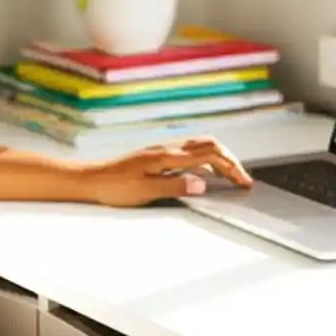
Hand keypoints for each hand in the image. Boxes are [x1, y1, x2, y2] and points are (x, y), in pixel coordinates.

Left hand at [83, 137, 253, 206]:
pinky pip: (189, 150)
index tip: (244, 181)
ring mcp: (162, 150)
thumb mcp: (145, 191)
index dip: (231, 166)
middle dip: (230, 159)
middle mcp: (167, 149)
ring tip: (230, 174)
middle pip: (209, 144)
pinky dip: (205, 158)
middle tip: (243, 179)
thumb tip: (202, 185)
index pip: (209, 154)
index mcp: (168, 156)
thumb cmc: (114, 187)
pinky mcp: (156, 155)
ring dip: (219, 156)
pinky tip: (204, 172)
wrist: (91, 179)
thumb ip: (175, 187)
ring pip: (200, 145)